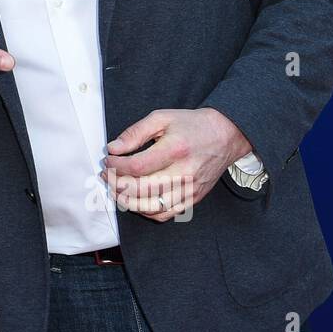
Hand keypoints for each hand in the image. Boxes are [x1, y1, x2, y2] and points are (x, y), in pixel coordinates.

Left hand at [103, 108, 252, 221]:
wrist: (226, 135)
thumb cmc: (193, 125)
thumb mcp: (161, 118)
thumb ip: (135, 132)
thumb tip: (114, 148)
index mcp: (175, 150)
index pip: (138, 166)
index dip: (117, 166)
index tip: (108, 160)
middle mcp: (184, 173)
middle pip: (141, 189)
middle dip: (116, 184)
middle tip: (106, 175)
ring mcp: (190, 189)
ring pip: (151, 207)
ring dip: (127, 201)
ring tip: (116, 189)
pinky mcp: (193, 198)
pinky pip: (165, 214)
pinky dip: (145, 211)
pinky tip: (135, 200)